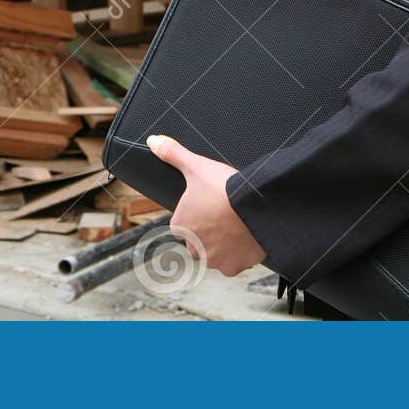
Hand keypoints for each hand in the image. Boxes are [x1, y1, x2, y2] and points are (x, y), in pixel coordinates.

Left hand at [147, 134, 265, 276]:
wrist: (256, 208)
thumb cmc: (224, 189)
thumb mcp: (196, 166)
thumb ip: (173, 154)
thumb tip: (153, 141)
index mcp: (180, 225)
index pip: (184, 222)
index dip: (198, 213)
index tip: (211, 204)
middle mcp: (193, 247)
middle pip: (198, 241)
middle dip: (208, 232)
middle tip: (224, 215)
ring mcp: (214, 259)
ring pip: (215, 254)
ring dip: (223, 244)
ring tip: (236, 226)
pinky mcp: (234, 267)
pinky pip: (234, 263)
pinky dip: (239, 255)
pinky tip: (245, 239)